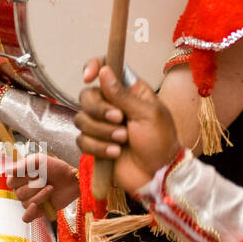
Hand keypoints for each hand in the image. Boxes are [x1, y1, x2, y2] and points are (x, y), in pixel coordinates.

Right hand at [6, 153, 78, 221]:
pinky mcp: (38, 212)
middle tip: (46, 180)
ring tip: (51, 188)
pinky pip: (26, 218)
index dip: (22, 179)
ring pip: (25, 204)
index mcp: (19, 179)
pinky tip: (37, 207)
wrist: (71, 179)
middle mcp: (22, 191)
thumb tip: (7, 170)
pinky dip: (30, 213)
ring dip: (40, 196)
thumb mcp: (39, 161)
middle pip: (18, 194)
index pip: (10, 183)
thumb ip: (23, 165)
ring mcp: (30, 202)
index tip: (34, 172)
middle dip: (34, 187)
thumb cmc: (55, 168)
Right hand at [76, 61, 180, 197]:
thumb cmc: (161, 142)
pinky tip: (115, 154)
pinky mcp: (95, 145)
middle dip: (99, 110)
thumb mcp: (147, 114)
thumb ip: (122, 94)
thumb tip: (104, 71)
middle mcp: (112, 105)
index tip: (88, 77)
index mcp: (129, 91)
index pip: (106, 68)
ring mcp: (102, 125)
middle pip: (87, 96)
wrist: (158, 175)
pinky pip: (82, 140)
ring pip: (81, 119)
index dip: (93, 67)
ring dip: (102, 131)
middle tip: (120, 120)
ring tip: (123, 141)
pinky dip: (98, 147)